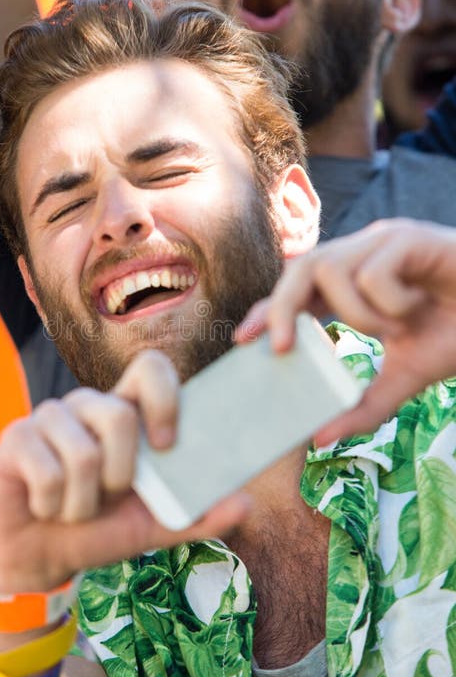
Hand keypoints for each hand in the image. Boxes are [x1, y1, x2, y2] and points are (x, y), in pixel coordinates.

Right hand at [0, 350, 249, 596]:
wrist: (38, 558)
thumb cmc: (97, 530)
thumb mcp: (151, 527)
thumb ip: (196, 515)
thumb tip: (245, 503)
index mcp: (124, 414)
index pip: (150, 368)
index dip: (165, 396)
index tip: (168, 445)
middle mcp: (87, 406)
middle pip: (118, 412)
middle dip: (120, 472)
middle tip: (109, 496)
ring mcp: (48, 417)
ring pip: (84, 453)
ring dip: (83, 503)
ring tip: (74, 510)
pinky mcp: (15, 437)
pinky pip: (49, 472)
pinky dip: (54, 506)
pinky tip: (45, 506)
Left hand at [236, 219, 455, 443]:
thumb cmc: (454, 334)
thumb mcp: (405, 377)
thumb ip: (365, 405)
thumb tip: (320, 440)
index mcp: (352, 281)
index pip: (297, 290)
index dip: (268, 310)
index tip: (242, 340)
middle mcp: (361, 254)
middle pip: (300, 268)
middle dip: (282, 308)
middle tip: (282, 349)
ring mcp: (383, 241)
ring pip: (334, 272)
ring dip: (358, 315)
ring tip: (394, 330)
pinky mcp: (409, 237)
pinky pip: (374, 273)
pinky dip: (390, 304)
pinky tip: (415, 310)